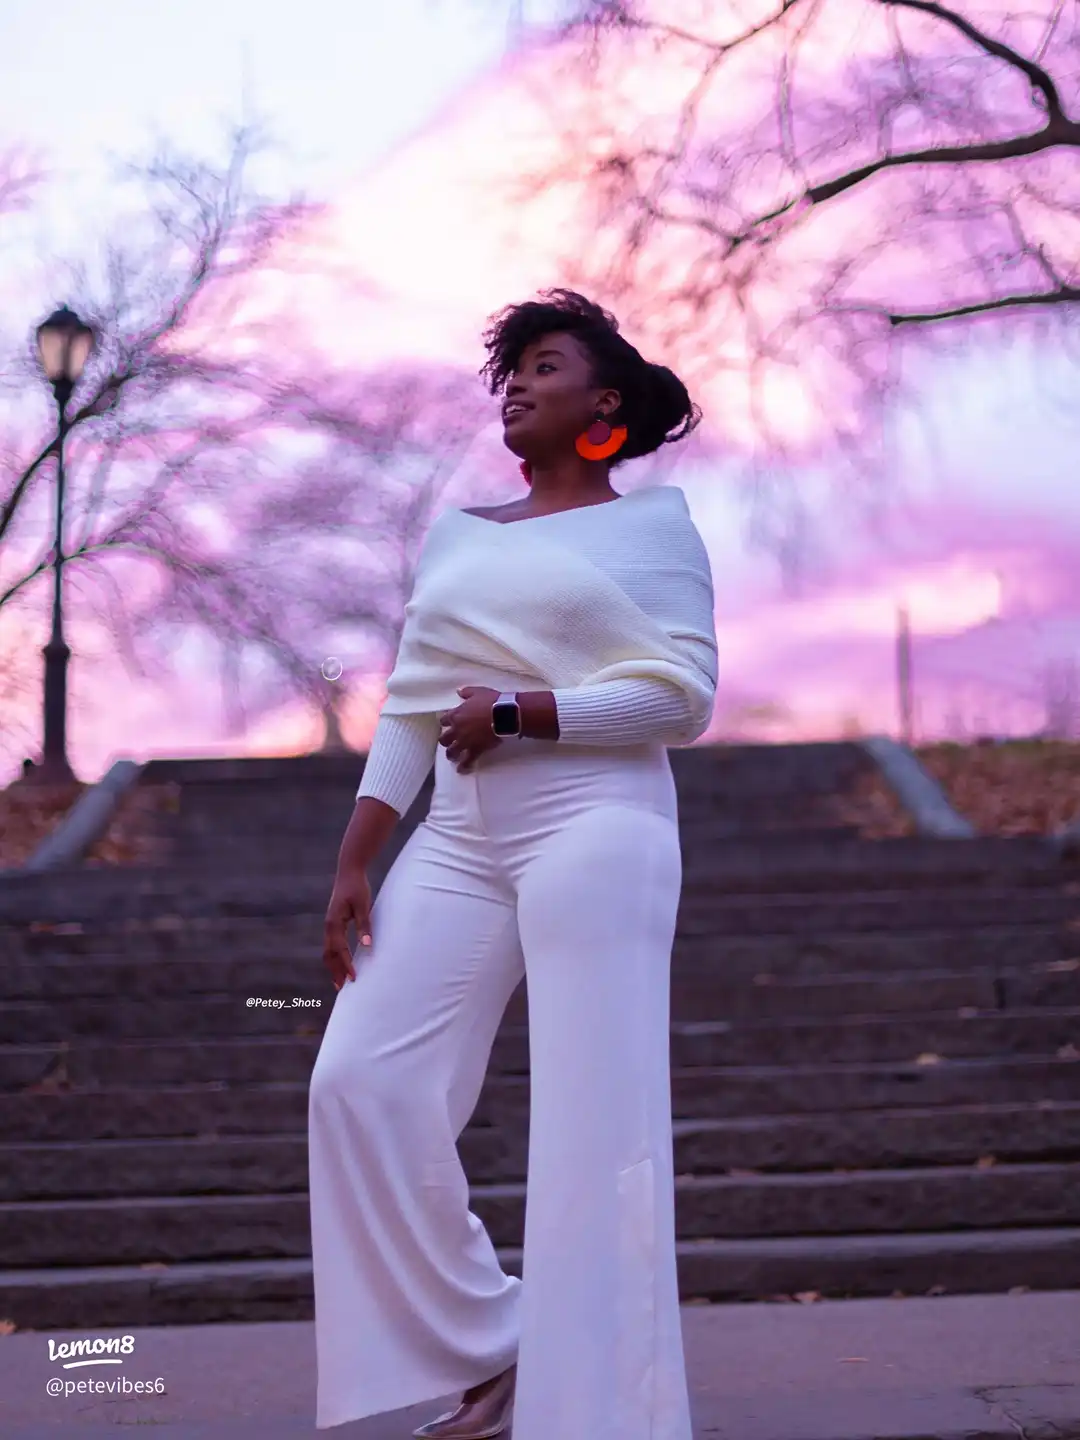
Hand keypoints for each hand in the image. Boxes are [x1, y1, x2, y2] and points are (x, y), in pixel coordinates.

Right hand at [324, 869, 372, 989]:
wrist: (349, 871)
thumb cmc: (357, 887)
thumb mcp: (363, 906)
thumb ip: (364, 925)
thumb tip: (366, 945)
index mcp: (334, 923)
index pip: (339, 950)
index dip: (346, 965)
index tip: (354, 978)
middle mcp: (328, 926)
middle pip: (329, 955)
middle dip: (335, 971)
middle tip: (343, 988)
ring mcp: (329, 925)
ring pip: (328, 951)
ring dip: (334, 966)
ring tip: (340, 980)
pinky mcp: (333, 923)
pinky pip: (331, 944)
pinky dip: (335, 956)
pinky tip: (342, 962)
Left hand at [437, 686, 503, 772]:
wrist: (503, 714)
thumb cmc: (491, 701)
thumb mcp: (477, 692)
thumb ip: (466, 692)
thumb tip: (459, 692)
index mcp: (456, 714)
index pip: (444, 720)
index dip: (445, 722)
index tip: (447, 724)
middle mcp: (457, 729)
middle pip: (444, 738)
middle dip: (445, 740)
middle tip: (447, 742)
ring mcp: (465, 741)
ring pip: (452, 751)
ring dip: (451, 754)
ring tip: (452, 757)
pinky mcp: (475, 750)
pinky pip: (467, 760)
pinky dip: (463, 766)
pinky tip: (461, 770)